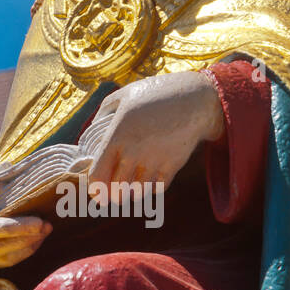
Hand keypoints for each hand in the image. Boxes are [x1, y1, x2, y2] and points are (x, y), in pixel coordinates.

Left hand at [88, 71, 224, 198]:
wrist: (194, 98)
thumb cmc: (156, 93)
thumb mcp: (124, 94)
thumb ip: (104, 112)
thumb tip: (94, 129)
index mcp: (117, 136)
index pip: (98, 175)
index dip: (96, 189)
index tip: (96, 193)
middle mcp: (133, 153)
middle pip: (117, 190)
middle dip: (114, 195)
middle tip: (113, 195)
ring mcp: (154, 161)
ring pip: (137, 192)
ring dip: (133, 192)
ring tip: (131, 188)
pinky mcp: (172, 166)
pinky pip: (158, 188)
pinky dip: (152, 188)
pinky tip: (150, 179)